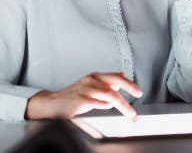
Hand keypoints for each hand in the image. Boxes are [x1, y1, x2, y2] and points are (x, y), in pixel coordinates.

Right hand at [25, 72, 142, 119]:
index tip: (138, 91)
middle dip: (129, 88)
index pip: (115, 77)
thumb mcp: (91, 87)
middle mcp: (91, 80)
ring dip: (123, 105)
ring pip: (109, 94)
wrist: (52, 103)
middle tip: (138, 96)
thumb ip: (106, 83)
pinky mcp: (80, 99)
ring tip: (130, 114)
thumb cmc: (73, 97)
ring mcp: (85, 89)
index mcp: (95, 77)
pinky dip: (105, 106)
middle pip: (114, 82)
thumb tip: (122, 77)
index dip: (129, 83)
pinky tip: (108, 108)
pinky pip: (97, 102)